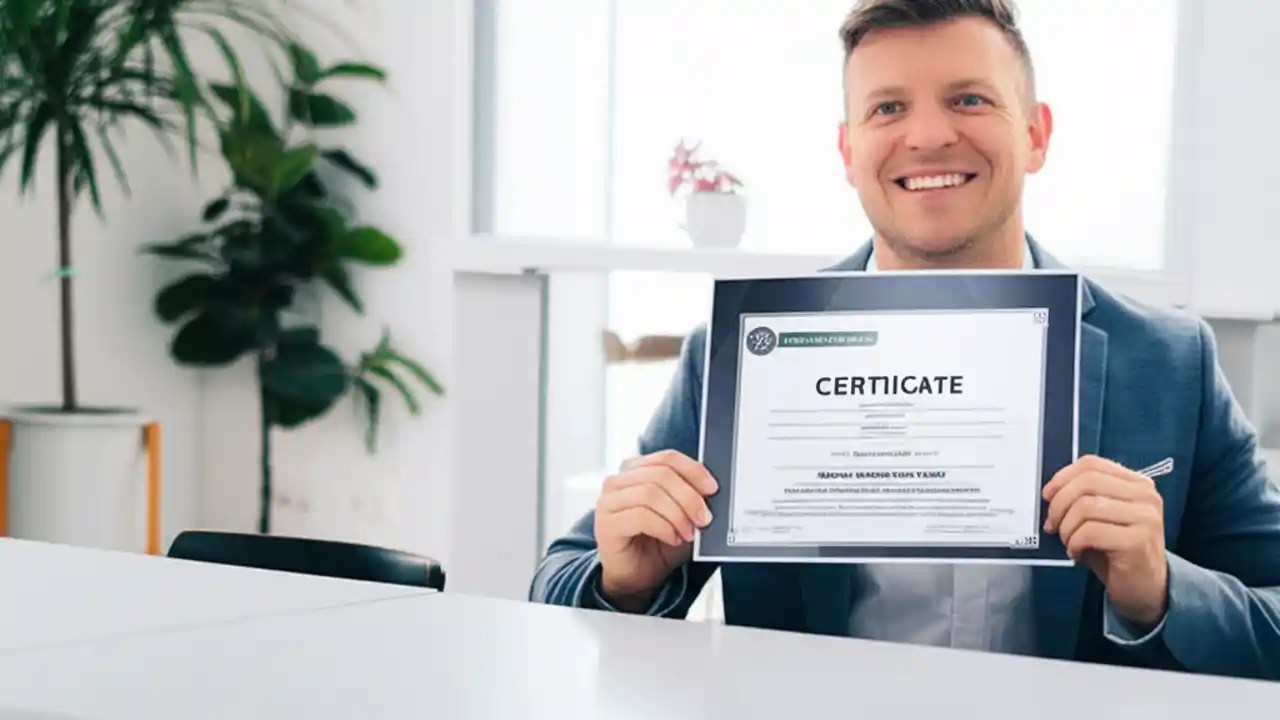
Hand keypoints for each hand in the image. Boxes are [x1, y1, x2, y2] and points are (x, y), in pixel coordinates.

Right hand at [594, 449, 717, 611]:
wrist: (637, 577)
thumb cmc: (657, 544)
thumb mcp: (682, 516)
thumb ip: (691, 499)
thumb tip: (711, 490)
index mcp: (636, 471)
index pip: (667, 458)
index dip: (693, 470)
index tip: (712, 488)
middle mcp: (618, 481)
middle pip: (661, 474)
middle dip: (688, 497)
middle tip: (703, 518)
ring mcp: (609, 501)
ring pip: (651, 494)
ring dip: (677, 515)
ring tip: (688, 533)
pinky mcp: (606, 524)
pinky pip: (641, 516)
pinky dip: (664, 528)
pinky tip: (672, 538)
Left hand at [1043, 455, 1167, 626]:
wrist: (1144, 588)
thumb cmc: (1116, 551)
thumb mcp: (1100, 517)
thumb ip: (1082, 497)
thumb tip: (1050, 492)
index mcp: (1136, 484)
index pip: (1091, 464)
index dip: (1062, 478)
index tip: (1048, 496)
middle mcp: (1145, 497)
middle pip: (1086, 482)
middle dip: (1060, 504)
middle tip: (1053, 524)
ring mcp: (1145, 518)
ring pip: (1086, 507)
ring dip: (1066, 528)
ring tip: (1070, 542)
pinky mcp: (1137, 541)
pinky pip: (1090, 532)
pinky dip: (1074, 543)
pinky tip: (1078, 553)